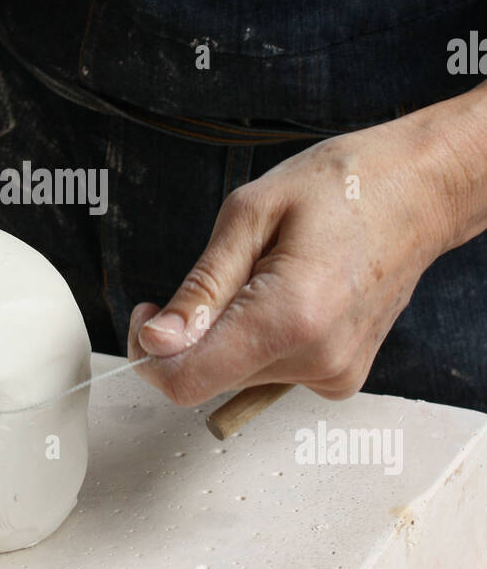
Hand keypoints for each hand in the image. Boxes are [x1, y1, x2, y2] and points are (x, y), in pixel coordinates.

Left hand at [129, 112, 462, 405]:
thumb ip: (200, 288)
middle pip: (211, 376)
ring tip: (272, 274)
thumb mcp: (250, 214)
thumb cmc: (343, 188)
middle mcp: (316, 359)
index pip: (188, 380)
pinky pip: (272, 370)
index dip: (152, 352)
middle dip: (196, 332)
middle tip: (226, 271)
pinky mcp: (340, 377)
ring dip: (233, 332)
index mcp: (289, 318)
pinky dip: (263, 338)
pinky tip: (293, 295)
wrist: (418, 192)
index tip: (150, 314)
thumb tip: (156, 340)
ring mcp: (334, 374)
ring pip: (239, 373)